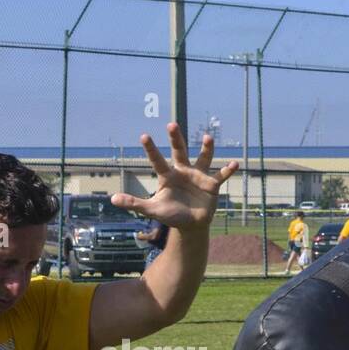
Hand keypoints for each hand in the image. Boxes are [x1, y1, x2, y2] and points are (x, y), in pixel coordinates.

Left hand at [110, 122, 237, 231]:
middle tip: (171, 125)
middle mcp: (183, 171)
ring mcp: (199, 176)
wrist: (191, 224)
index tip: (144, 136)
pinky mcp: (212, 185)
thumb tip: (113, 199)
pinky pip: (221, 176)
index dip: (151, 150)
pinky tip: (235, 164)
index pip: (157, 160)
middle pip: (179, 151)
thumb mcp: (152, 209)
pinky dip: (228, 171)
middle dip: (175, 139)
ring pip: (203, 158)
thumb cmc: (170, 214)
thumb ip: (134, 204)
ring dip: (206, 149)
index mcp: (168, 176)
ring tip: (207, 138)